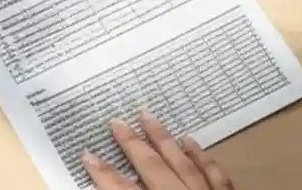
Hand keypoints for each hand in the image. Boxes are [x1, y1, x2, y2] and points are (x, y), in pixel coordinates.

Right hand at [82, 112, 234, 189]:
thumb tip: (109, 184)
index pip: (122, 188)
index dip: (103, 172)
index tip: (86, 153)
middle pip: (152, 168)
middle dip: (132, 144)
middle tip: (116, 121)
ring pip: (183, 164)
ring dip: (164, 141)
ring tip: (149, 118)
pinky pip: (215, 176)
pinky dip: (203, 158)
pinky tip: (192, 142)